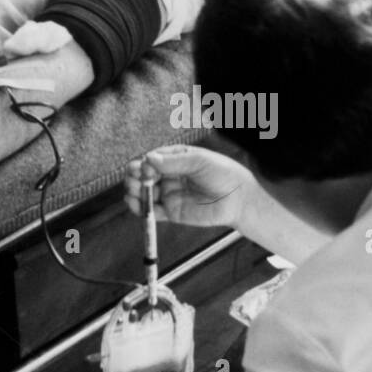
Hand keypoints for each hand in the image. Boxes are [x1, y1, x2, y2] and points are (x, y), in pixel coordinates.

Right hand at [124, 144, 254, 229]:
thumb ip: (173, 161)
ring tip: (134, 191)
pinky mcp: (171, 212)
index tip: (143, 167)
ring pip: (144, 193)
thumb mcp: (198, 161)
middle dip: (135, 176)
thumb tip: (148, 158)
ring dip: (134, 191)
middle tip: (137, 179)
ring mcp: (169, 194)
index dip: (144, 163)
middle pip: (143, 175)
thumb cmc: (223, 174)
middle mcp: (170, 176)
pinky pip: (151, 211)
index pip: (152, 159)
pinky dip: (140, 208)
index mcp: (175, 159)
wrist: (238, 199)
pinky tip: (134, 204)